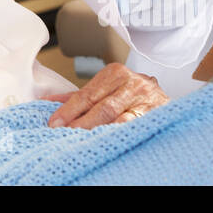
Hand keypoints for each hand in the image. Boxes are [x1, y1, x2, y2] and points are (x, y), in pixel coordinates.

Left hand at [44, 63, 167, 128]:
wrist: (164, 100)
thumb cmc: (131, 94)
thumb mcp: (107, 88)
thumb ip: (81, 96)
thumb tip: (49, 102)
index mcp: (114, 73)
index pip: (86, 94)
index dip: (69, 110)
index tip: (54, 122)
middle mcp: (131, 83)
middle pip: (101, 106)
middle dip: (81, 122)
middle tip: (65, 133)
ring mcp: (145, 99)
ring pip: (119, 118)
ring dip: (99, 129)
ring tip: (83, 139)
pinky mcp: (156, 114)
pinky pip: (134, 126)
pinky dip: (119, 132)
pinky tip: (107, 139)